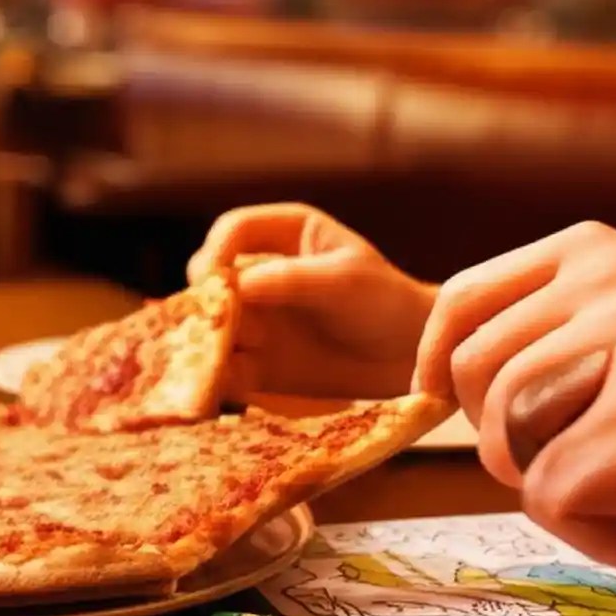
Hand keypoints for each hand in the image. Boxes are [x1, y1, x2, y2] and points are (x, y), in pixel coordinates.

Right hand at [188, 203, 435, 399]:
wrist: (413, 360)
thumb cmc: (386, 304)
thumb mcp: (344, 281)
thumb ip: (290, 279)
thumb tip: (234, 285)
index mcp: (284, 235)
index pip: (232, 231)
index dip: (216, 252)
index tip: (212, 281)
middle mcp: (260, 274)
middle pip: (209, 280)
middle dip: (203, 303)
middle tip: (210, 326)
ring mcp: (256, 319)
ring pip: (209, 326)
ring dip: (202, 343)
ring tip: (210, 360)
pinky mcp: (256, 362)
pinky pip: (224, 367)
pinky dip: (215, 377)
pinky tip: (219, 385)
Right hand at [413, 221, 615, 582]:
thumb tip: (548, 495)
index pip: (554, 487)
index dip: (586, 528)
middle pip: (508, 423)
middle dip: (535, 471)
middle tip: (590, 480)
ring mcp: (604, 273)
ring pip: (476, 366)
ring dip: (494, 417)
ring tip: (544, 429)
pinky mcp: (584, 245)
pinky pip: (466, 295)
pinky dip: (442, 345)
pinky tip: (446, 384)